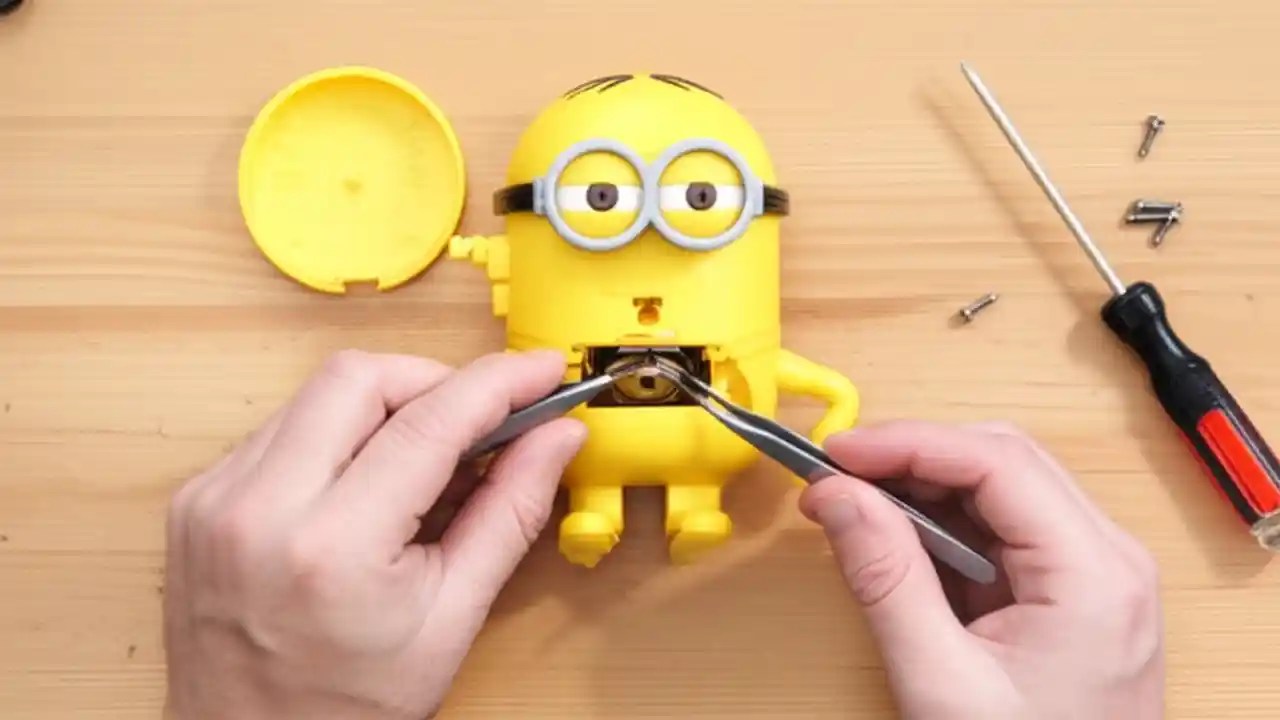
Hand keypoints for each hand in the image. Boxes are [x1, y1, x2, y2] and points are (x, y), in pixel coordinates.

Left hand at [163, 349, 583, 719]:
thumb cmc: (345, 709)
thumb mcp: (451, 620)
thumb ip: (508, 515)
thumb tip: (556, 439)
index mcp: (330, 549)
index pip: (427, 423)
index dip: (496, 384)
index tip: (540, 373)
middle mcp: (257, 508)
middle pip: (358, 377)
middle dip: (433, 382)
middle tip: (481, 419)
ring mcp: (216, 497)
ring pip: (316, 394)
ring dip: (386, 408)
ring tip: (426, 464)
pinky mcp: (199, 496)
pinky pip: (283, 427)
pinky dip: (338, 436)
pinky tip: (368, 483)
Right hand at [800, 421, 1162, 719]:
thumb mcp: (941, 683)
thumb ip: (887, 580)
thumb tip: (838, 495)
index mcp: (1093, 574)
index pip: (997, 462)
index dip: (908, 442)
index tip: (837, 452)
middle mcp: (1108, 557)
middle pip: (1002, 459)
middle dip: (912, 456)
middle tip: (836, 475)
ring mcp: (1095, 571)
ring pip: (1001, 485)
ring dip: (923, 486)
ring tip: (853, 505)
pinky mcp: (1073, 589)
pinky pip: (1004, 527)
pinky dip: (944, 522)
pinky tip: (895, 538)